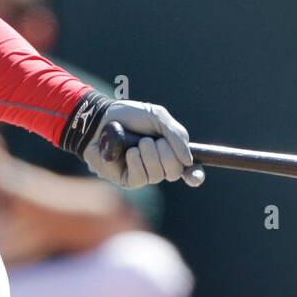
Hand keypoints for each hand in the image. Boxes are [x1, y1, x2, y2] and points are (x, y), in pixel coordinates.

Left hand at [81, 100, 205, 189]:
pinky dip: (137, 162)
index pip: (188, 170)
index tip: (195, 175)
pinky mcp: (128, 179)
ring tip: (137, 143)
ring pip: (159, 175)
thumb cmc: (127, 116)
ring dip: (149, 154)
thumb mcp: (157, 117)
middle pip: (175, 171)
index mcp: (169, 150)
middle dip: (166, 153)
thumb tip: (188, 160)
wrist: (100, 119)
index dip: (195, 174)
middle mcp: (158, 165)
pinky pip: (142, 178)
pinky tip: (129, 153)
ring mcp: (143, 173)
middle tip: (149, 140)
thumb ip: (176, 134)